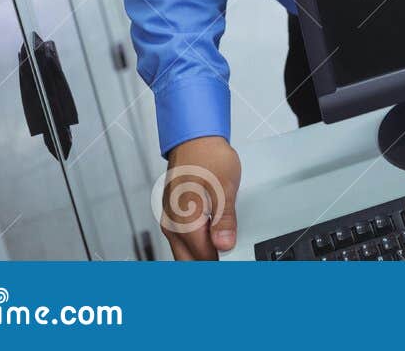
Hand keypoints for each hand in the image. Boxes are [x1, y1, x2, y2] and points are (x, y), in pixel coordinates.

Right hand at [161, 136, 240, 259]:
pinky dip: (195, 245)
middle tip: (228, 264)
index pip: (203, 257)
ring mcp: (169, 218)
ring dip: (200, 256)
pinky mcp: (172, 212)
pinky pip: (181, 238)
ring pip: (183, 251)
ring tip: (222, 255)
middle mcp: (172, 223)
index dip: (221, 264)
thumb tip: (224, 245)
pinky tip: (210, 242)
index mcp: (184, 221)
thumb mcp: (225, 188)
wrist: (194, 136)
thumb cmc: (207, 156)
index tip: (234, 267)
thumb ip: (225, 221)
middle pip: (188, 261)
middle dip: (208, 265)